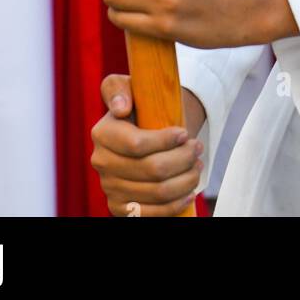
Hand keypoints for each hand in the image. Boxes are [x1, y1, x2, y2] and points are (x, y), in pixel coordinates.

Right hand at [91, 73, 204, 216]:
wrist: (142, 131)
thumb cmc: (140, 105)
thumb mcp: (129, 86)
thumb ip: (119, 89)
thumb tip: (121, 108)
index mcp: (102, 133)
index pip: (137, 145)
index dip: (166, 141)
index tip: (185, 133)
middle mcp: (101, 163)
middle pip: (152, 170)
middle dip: (183, 159)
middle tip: (198, 148)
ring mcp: (110, 188)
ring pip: (157, 192)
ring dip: (185, 180)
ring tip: (197, 165)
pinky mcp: (120, 208)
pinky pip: (152, 214)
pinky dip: (175, 204)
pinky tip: (190, 191)